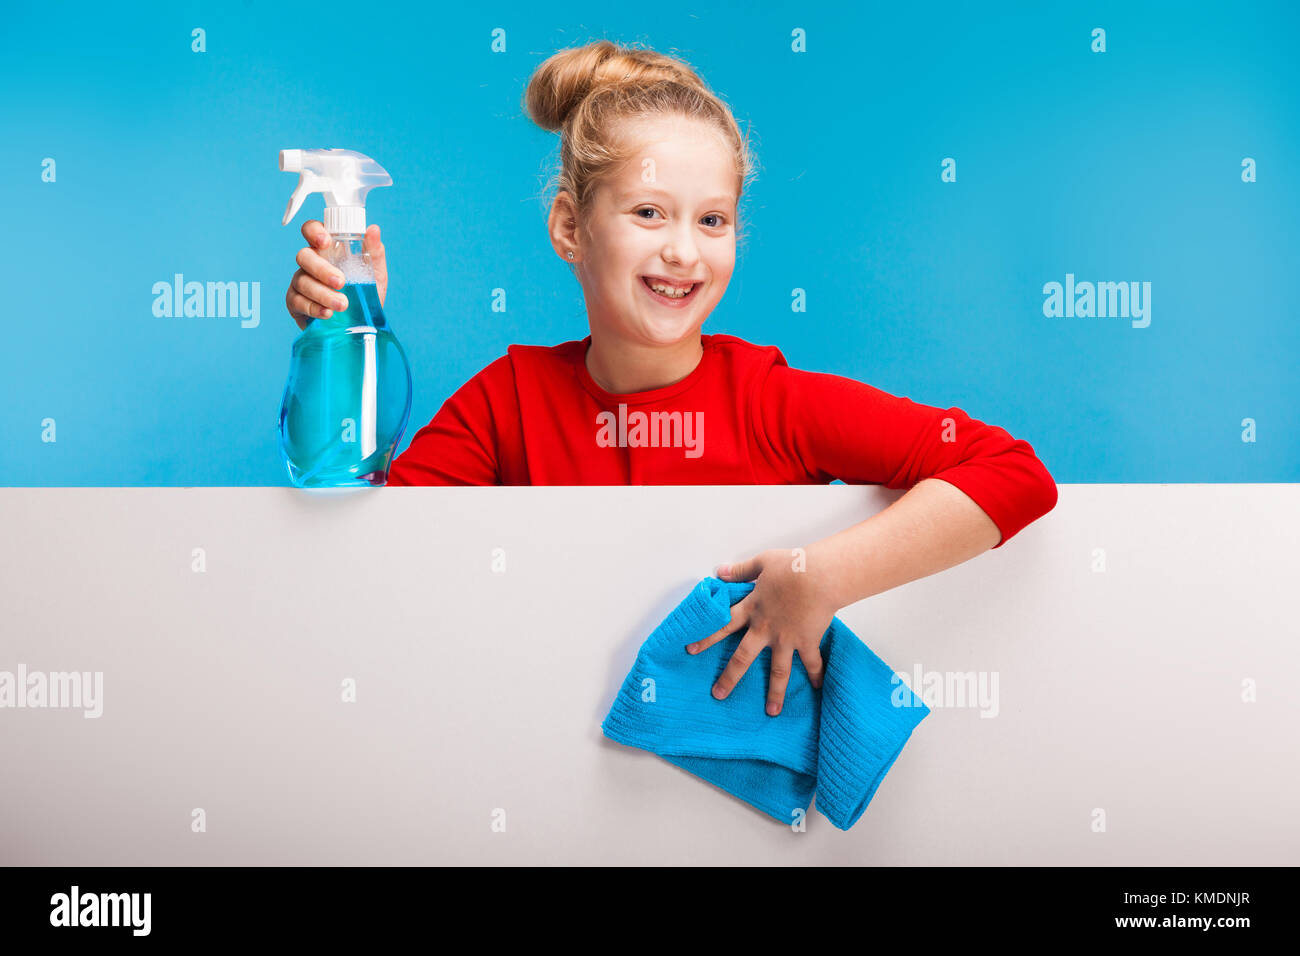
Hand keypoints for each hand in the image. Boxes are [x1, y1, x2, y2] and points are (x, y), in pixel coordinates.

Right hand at [285, 221, 387, 329]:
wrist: (359, 324)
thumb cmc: (364, 294)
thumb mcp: (375, 274)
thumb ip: (375, 252)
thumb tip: (373, 229)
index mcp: (327, 250)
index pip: (312, 230)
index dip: (314, 231)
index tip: (325, 241)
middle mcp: (311, 263)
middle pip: (304, 256)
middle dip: (321, 269)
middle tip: (341, 282)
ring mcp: (301, 282)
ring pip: (302, 281)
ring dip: (323, 293)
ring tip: (343, 305)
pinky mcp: (295, 303)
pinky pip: (297, 302)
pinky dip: (313, 308)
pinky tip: (327, 314)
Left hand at [686, 549, 834, 715]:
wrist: (819, 577)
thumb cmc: (792, 566)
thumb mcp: (761, 562)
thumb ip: (740, 570)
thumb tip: (719, 572)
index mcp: (752, 608)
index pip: (723, 625)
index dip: (706, 637)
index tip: (691, 650)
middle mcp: (766, 629)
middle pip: (743, 657)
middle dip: (729, 677)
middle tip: (718, 694)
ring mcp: (787, 638)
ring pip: (778, 670)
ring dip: (774, 692)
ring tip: (771, 712)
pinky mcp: (807, 641)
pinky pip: (812, 662)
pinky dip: (817, 675)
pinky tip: (818, 689)